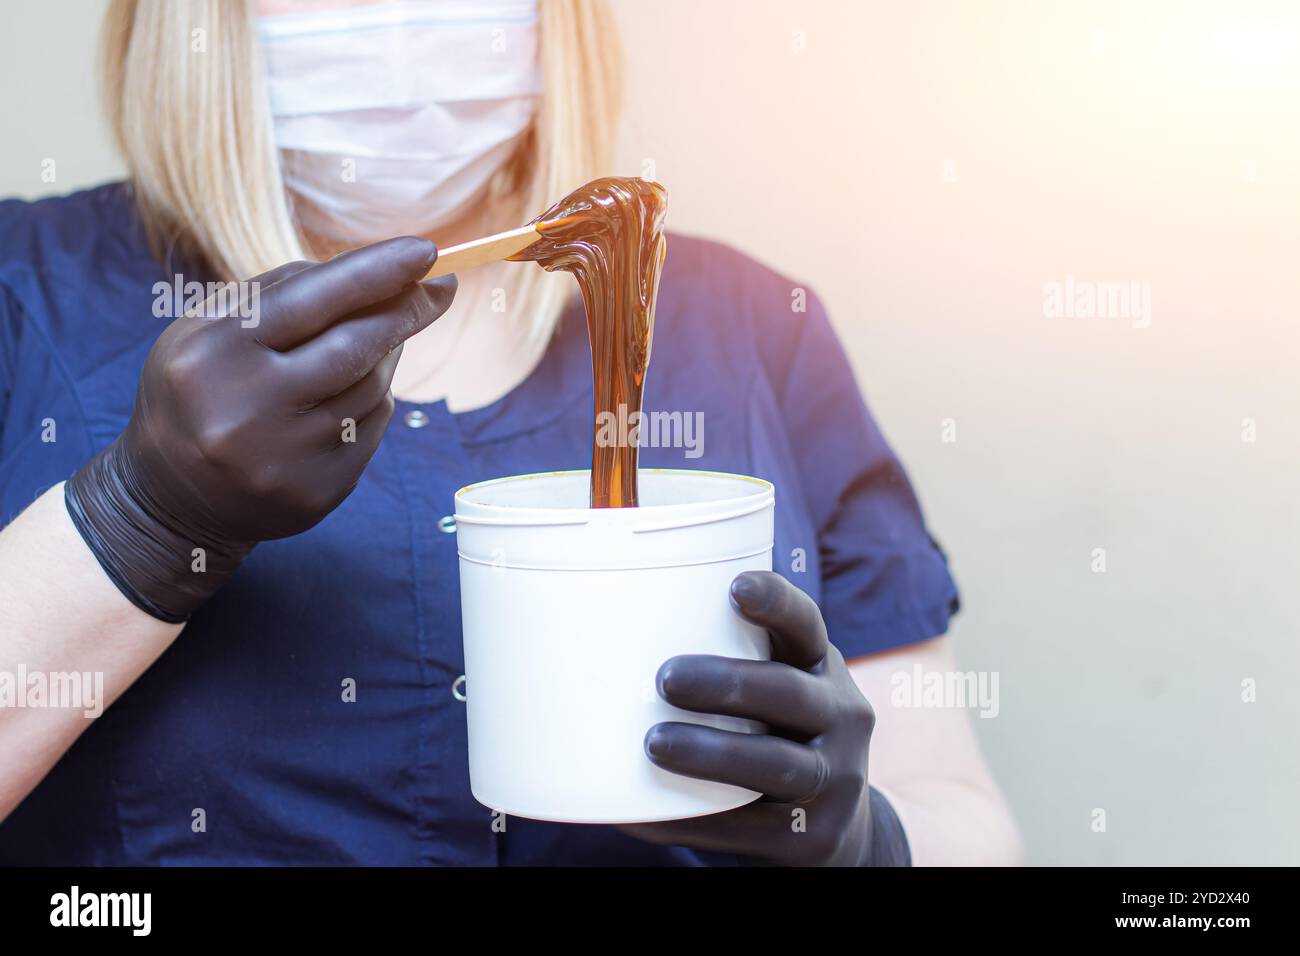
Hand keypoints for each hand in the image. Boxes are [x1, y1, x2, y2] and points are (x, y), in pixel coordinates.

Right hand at [65, 236, 455, 622]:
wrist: (169, 497)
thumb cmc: (199, 389)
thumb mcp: (210, 329)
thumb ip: (283, 292)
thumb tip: (376, 272)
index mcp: (213, 354)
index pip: (310, 300)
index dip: (375, 271)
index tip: (425, 251)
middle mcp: (248, 409)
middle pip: (353, 347)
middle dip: (404, 310)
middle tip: (439, 288)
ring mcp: (286, 458)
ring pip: (370, 388)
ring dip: (386, 355)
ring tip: (379, 338)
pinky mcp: (318, 492)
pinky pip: (371, 429)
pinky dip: (373, 400)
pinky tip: (354, 392)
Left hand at [622, 570, 907, 865]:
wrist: (834, 835)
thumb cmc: (773, 740)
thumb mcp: (772, 697)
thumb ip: (728, 667)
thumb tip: (602, 644)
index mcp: (819, 669)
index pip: (806, 625)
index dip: (777, 602)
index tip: (736, 587)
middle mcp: (840, 716)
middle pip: (789, 692)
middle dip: (728, 682)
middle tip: (665, 678)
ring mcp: (835, 779)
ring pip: (777, 763)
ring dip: (713, 752)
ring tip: (655, 743)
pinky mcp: (815, 837)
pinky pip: (749, 829)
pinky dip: (690, 821)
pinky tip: (642, 814)